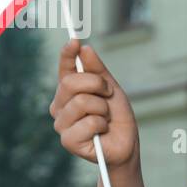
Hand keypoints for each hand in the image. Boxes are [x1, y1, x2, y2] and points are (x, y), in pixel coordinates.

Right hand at [49, 38, 138, 167]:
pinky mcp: (68, 140)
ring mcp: (61, 123)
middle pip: (71, 83)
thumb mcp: (112, 89)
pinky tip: (101, 132)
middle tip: (108, 96)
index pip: (64, 69)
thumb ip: (98, 70)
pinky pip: (88, 122)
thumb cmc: (117, 118)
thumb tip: (85, 48)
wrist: (126, 145)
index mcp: (68, 92)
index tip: (75, 41)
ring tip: (105, 118)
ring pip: (81, 102)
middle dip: (98, 86)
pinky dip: (102, 125)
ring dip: (102, 109)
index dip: (67, 54)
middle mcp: (60, 106)